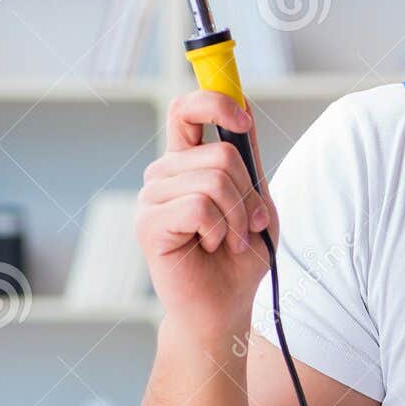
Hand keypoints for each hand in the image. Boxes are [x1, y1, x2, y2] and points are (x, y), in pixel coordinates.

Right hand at [135, 91, 274, 341]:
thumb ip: (247, 157)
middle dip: (249, 192)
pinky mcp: (148, 223)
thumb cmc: (239, 254)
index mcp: (187, 162)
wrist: (225, 303)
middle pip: (221, 153)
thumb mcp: (256, 198)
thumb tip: (245, 104)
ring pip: (214, 180)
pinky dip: (220, 229)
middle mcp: (163, 175)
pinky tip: (212, 246)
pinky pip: (199, 207)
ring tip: (231, 240)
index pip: (186, 110)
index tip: (243, 120)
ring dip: (238, 216)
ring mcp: (151, 198)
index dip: (215, 102)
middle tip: (249, 224)